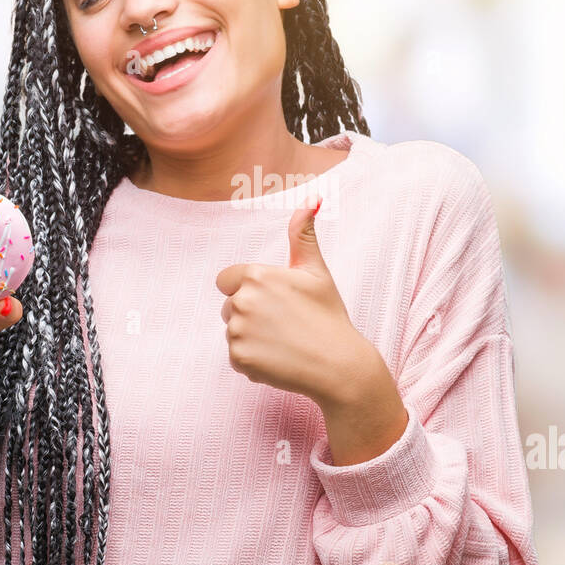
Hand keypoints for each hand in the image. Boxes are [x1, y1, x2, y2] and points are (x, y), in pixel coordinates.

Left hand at [215, 197, 375, 410]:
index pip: (226, 280)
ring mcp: (238, 332)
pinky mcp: (238, 359)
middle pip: (229, 306)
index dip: (248, 289)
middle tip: (284, 323)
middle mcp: (242, 301)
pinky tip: (279, 358)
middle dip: (250, 313)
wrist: (338, 365)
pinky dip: (253, 360)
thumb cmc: (328, 315)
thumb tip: (313, 198)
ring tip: (283, 341)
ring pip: (233, 331)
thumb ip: (303, 233)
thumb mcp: (316, 271)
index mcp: (256, 276)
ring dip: (251, 337)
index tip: (274, 300)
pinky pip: (236, 356)